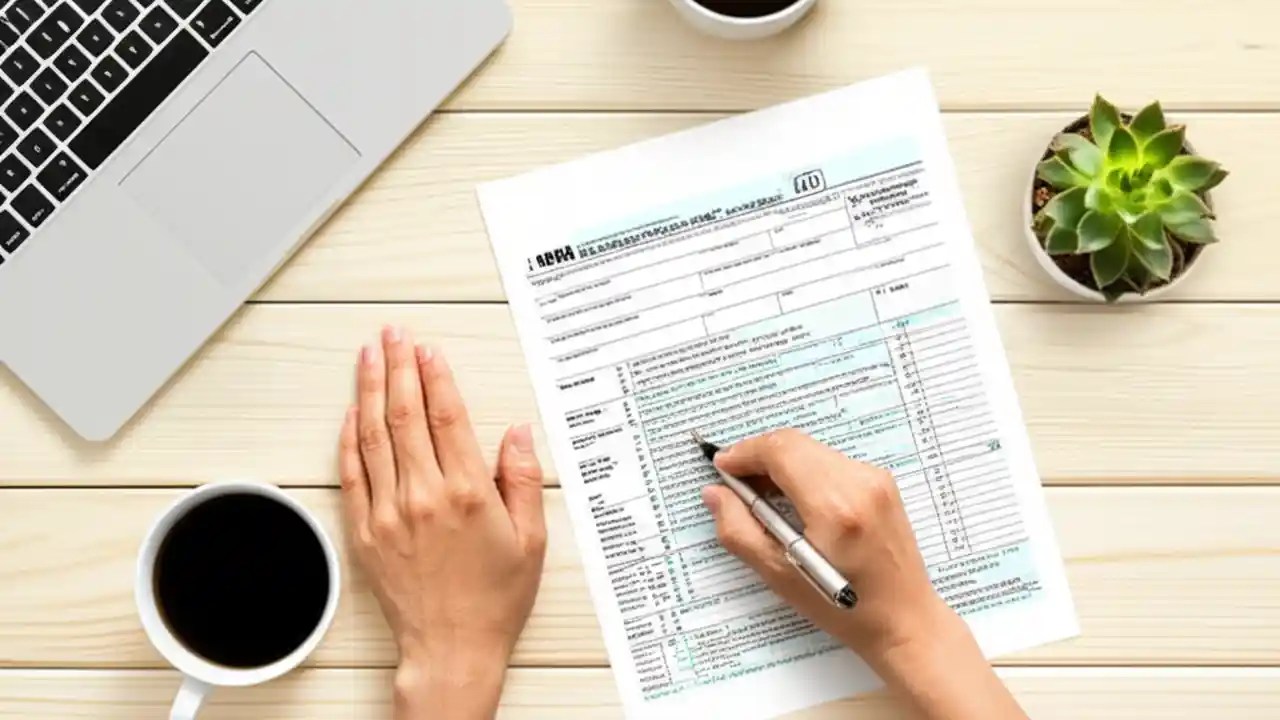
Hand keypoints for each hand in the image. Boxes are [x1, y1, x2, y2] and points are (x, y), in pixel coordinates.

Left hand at [339, 326, 546, 719]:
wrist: (451, 649)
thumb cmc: (493, 599)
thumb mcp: (531, 539)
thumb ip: (522, 480)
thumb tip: (516, 434)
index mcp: (467, 494)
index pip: (446, 417)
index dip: (436, 377)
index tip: (429, 351)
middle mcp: (423, 496)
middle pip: (404, 415)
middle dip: (398, 367)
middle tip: (394, 335)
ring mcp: (389, 513)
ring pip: (372, 435)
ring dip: (369, 390)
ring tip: (368, 356)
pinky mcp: (365, 532)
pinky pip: (351, 473)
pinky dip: (349, 437)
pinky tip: (351, 412)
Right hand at [703, 429, 1026, 719]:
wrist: (904, 620)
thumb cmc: (844, 608)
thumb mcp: (780, 576)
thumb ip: (740, 530)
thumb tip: (715, 493)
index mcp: (833, 506)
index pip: (780, 451)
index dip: (744, 453)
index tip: (722, 467)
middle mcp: (859, 482)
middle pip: (794, 443)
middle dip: (759, 456)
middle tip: (737, 482)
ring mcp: (875, 479)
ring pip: (812, 450)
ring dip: (782, 463)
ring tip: (764, 496)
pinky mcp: (882, 483)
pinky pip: (831, 462)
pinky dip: (805, 471)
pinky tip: (795, 500)